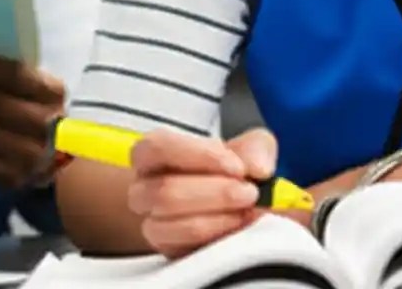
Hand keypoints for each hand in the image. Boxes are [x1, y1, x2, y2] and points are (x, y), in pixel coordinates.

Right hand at [127, 128, 278, 258]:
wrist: (228, 209)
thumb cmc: (228, 174)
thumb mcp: (246, 150)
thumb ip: (256, 149)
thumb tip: (258, 168)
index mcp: (151, 154)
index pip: (158, 148)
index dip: (199, 156)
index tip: (237, 167)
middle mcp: (143, 189)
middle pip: (166, 192)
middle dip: (216, 193)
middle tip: (250, 193)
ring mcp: (153, 224)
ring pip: (176, 225)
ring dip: (220, 219)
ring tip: (248, 212)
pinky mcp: (169, 253)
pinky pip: (187, 252)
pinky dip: (220, 240)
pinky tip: (240, 229)